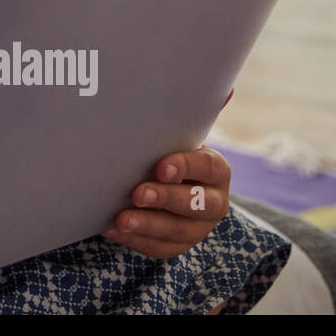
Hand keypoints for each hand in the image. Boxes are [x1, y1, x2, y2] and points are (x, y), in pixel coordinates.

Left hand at [102, 88, 234, 257]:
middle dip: (165, 199)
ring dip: (147, 225)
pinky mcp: (177, 246)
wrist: (163, 182)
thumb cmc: (166, 150)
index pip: (206, 167)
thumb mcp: (176, 132)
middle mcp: (213, 202)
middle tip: (137, 193)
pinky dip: (135, 241)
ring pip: (177, 232)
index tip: (160, 166)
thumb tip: (225, 87)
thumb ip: (192, 111)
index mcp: (215, 170)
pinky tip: (111, 229)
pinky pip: (159, 249)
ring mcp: (197, 228)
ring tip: (120, 218)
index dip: (185, 166)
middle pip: (195, 204)